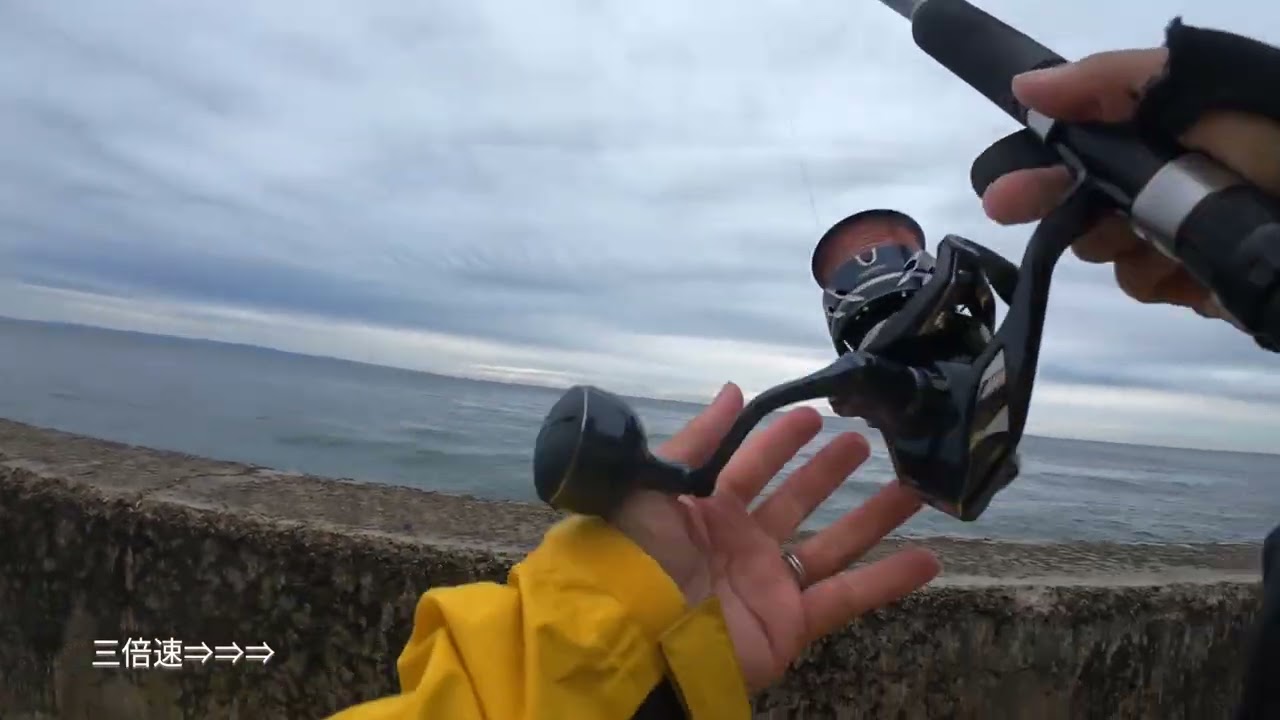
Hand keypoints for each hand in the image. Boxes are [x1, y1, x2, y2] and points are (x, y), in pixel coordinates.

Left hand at [610, 383, 939, 691]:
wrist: (637, 635)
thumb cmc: (636, 555)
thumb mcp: (654, 487)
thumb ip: (698, 441)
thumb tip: (735, 390)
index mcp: (703, 510)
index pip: (749, 466)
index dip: (779, 440)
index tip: (813, 412)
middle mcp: (740, 544)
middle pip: (796, 500)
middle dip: (828, 471)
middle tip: (865, 440)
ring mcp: (769, 583)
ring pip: (833, 544)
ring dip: (873, 518)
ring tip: (914, 487)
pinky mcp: (791, 621)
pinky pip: (847, 597)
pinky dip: (888, 581)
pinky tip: (928, 559)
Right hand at [981, 48, 1279, 317]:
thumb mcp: (1210, 92)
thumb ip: (1118, 84)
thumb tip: (1027, 86)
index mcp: (1169, 127)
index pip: (1084, 140)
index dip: (1041, 163)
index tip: (1004, 190)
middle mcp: (1172, 174)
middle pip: (1087, 199)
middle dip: (1066, 211)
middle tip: (1015, 215)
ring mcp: (1187, 230)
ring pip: (1114, 251)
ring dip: (1128, 252)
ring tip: (1167, 249)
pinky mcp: (1205, 278)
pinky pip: (1154, 287)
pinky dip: (1167, 284)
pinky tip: (1192, 276)